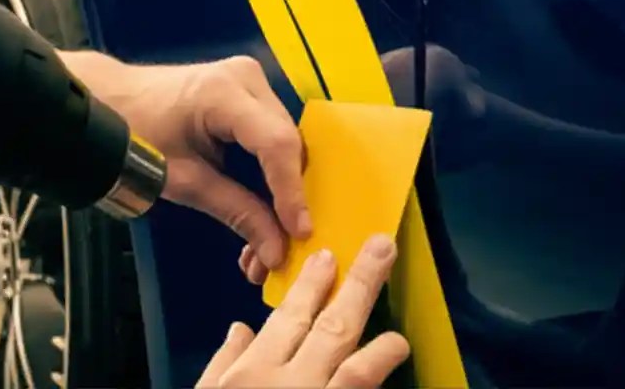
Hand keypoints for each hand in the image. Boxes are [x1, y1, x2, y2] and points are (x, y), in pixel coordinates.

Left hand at [60, 53, 309, 270]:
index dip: (291, 192)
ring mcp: (252, 82)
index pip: (275, 144)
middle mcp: (247, 78)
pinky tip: (265, 211)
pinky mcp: (251, 94)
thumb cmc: (135, 134)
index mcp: (223, 92)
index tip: (299, 233)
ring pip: (286, 144)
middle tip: (284, 247)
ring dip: (282, 192)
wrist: (112, 99)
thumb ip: (234, 211)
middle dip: (288, 199)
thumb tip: (276, 252)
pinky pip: (273, 138)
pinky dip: (271, 175)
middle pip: (287, 144)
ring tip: (270, 239)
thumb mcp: (181, 180)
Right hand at [198, 234, 409, 387]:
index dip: (311, 286)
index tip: (327, 257)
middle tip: (380, 249)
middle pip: (330, 327)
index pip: (288, 318)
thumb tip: (241, 329)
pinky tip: (393, 356)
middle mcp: (287, 383)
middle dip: (359, 285)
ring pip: (357, 367)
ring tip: (399, 331)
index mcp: (251, 372)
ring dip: (382, 341)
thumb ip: (225, 362)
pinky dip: (379, 369)